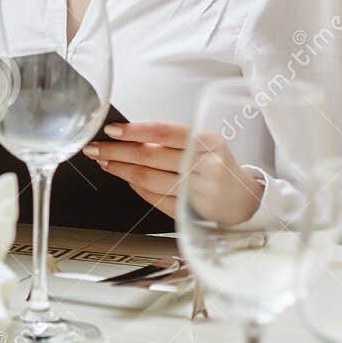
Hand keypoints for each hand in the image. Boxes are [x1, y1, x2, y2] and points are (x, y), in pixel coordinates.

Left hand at [84, 121, 263, 224]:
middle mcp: (206, 165)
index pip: (165, 133)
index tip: (111, 130)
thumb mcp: (204, 145)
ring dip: (122, 171)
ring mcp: (199, 191)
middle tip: (96, 148)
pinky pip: (156, 199)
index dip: (135, 131)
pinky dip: (138, 190)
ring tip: (106, 163)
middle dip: (118, 152)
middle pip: (151, 158)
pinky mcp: (191, 212)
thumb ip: (173, 142)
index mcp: (209, 141)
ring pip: (150, 180)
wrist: (245, 200)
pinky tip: (127, 181)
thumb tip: (130, 137)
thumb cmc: (218, 167)